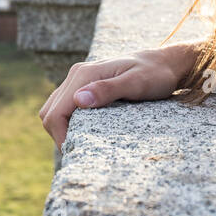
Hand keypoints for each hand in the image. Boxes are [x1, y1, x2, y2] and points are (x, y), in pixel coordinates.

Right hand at [38, 43, 197, 148]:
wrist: (165, 63)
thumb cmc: (155, 74)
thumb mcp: (136, 83)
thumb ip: (108, 90)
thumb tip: (79, 100)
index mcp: (84, 75)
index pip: (56, 111)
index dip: (60, 136)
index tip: (75, 153)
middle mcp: (77, 75)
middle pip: (49, 112)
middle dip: (58, 135)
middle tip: (77, 153)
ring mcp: (80, 79)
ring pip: (54, 109)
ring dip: (60, 129)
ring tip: (79, 146)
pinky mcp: (85, 85)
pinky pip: (65, 106)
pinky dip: (66, 122)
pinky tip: (82, 133)